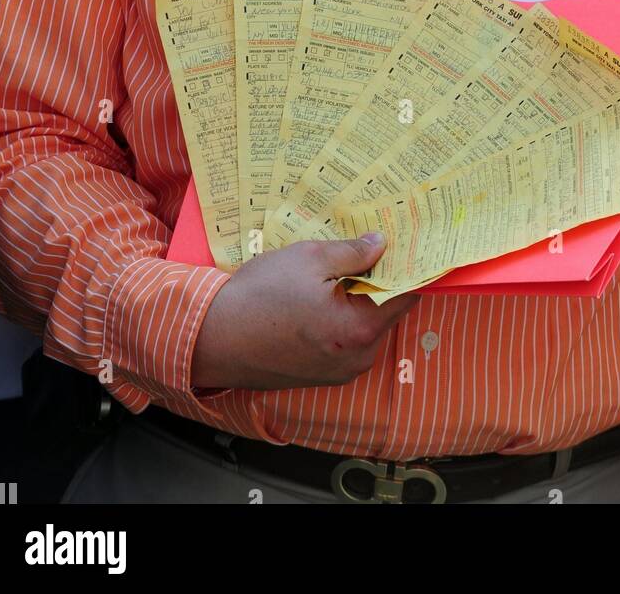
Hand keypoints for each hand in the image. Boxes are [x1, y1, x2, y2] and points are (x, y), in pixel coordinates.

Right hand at [190, 234, 419, 390]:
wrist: (212, 337)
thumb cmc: (260, 297)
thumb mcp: (309, 259)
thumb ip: (353, 253)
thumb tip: (381, 244)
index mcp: (360, 329)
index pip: (406, 294)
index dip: (407, 265)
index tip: (405, 243)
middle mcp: (357, 359)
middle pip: (386, 311)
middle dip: (379, 281)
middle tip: (368, 248)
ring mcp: (339, 372)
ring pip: (364, 327)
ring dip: (357, 300)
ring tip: (337, 270)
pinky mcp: (320, 376)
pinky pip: (344, 342)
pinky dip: (340, 319)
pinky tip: (320, 297)